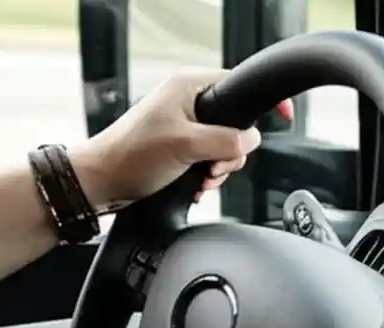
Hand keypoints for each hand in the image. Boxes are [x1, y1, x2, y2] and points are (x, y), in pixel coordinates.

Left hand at [70, 69, 290, 209]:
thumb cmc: (131, 156)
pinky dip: (208, 176)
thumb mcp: (187, 145)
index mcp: (188, 87)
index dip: (260, 103)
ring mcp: (185, 126)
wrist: (102, 183)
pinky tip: (195, 185)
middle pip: (237, 124)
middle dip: (231, 152)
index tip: (282, 118)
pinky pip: (211, 159)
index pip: (238, 85)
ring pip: (225, 146)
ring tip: (201, 178)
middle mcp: (188, 102)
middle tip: (214, 166)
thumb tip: (252, 139)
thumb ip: (226, 140)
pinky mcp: (181, 148)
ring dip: (219, 168)